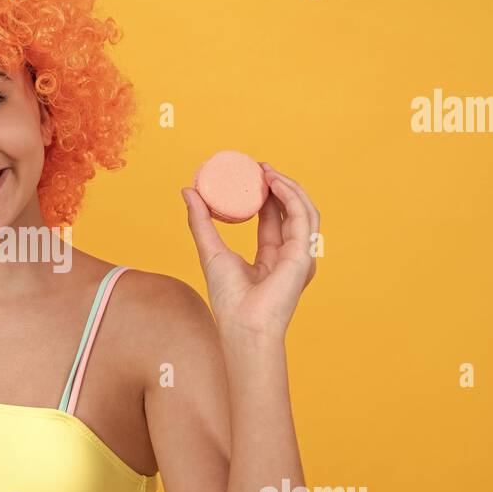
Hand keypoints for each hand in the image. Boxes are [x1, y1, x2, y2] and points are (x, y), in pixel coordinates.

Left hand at [180, 163, 318, 339]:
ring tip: (267, 171)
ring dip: (288, 186)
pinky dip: (291, 196)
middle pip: (291, 210)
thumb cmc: (228, 299)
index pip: (274, 217)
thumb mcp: (210, 250)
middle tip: (259, 167)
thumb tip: (188, 191)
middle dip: (278, 185)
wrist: (241, 324)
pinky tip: (274, 183)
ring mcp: (301, 255)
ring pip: (303, 209)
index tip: (252, 174)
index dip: (266, 193)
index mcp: (272, 256)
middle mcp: (291, 254)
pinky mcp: (304, 255)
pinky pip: (303, 217)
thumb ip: (201, 221)